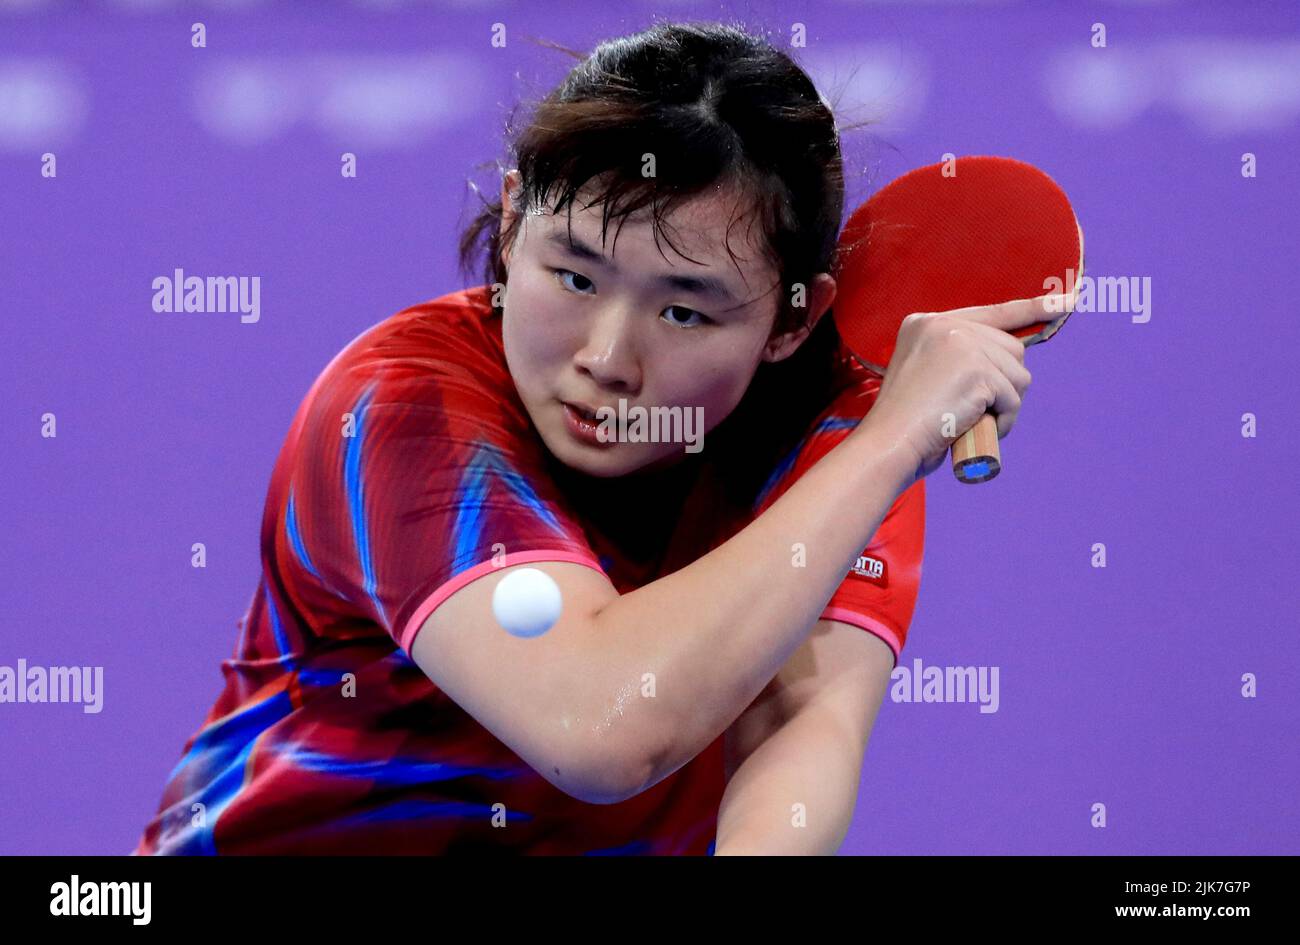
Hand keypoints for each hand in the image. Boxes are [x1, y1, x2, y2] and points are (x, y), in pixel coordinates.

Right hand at [855, 288, 1076, 483]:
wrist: (887, 445)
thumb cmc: (906, 425)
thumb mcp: (927, 376)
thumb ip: (959, 358)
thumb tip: (1013, 359)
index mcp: (925, 322)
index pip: (992, 312)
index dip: (1033, 308)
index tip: (1068, 301)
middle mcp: (943, 324)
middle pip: (1010, 347)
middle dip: (1004, 384)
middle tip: (973, 410)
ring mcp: (960, 344)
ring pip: (1017, 373)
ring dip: (1004, 405)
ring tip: (970, 420)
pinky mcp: (977, 370)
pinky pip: (1012, 397)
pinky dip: (1002, 420)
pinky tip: (975, 427)